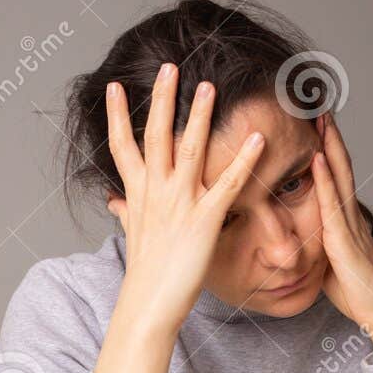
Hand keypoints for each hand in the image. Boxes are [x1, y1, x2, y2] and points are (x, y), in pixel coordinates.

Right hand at [106, 63, 267, 341]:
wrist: (148, 306)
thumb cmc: (143, 275)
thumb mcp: (132, 236)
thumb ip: (126, 212)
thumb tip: (113, 200)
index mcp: (138, 196)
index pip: (123, 147)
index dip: (116, 115)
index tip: (114, 88)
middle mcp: (156, 194)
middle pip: (155, 136)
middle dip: (161, 100)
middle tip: (168, 67)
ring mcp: (179, 204)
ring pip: (189, 150)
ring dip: (199, 116)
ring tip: (208, 86)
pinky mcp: (205, 220)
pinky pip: (228, 184)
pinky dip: (244, 160)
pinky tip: (258, 138)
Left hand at [312, 113, 372, 359]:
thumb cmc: (357, 294)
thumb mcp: (330, 263)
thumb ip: (319, 246)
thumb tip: (303, 241)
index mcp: (345, 220)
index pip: (335, 176)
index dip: (326, 149)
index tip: (315, 124)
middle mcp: (350, 216)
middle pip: (339, 166)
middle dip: (329, 135)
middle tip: (317, 103)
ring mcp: (349, 225)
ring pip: (338, 176)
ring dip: (328, 145)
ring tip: (318, 116)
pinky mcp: (344, 241)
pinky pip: (332, 204)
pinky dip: (324, 179)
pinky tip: (315, 158)